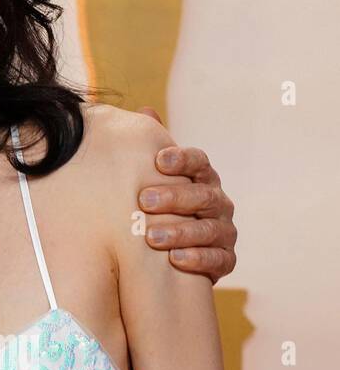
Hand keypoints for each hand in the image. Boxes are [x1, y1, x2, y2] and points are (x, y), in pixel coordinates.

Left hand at [137, 106, 237, 282]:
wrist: (166, 250)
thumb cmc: (158, 204)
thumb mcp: (152, 177)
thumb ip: (150, 148)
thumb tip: (145, 110)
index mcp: (200, 178)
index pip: (199, 163)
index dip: (182, 160)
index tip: (160, 160)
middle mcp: (216, 201)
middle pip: (203, 195)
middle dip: (175, 197)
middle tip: (144, 201)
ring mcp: (223, 230)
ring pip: (209, 229)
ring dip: (181, 232)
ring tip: (153, 236)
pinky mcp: (225, 259)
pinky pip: (219, 259)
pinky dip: (199, 259)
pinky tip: (176, 259)